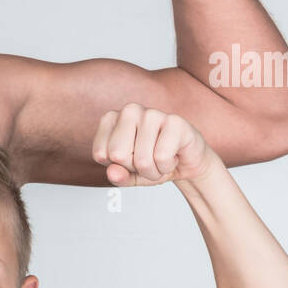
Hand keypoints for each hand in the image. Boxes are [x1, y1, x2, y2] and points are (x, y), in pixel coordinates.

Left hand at [92, 103, 218, 185]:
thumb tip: (112, 172)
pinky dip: (166, 166)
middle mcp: (130, 111)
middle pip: (118, 155)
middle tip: (147, 161)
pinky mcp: (174, 121)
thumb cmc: (154, 162)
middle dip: (135, 168)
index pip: (101, 154)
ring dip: (153, 171)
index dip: (118, 166)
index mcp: (111, 119)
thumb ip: (117, 176)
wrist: (186, 162)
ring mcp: (152, 113)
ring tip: (161, 160)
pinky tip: (173, 156)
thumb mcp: (130, 175)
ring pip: (141, 160)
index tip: (131, 159)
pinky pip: (161, 157)